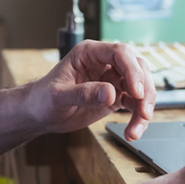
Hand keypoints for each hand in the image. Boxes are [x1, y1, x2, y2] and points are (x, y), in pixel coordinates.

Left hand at [25, 41, 154, 137]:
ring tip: (136, 129)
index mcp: (89, 53)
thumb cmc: (43, 98)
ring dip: (144, 107)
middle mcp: (104, 63)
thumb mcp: (59, 96)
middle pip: (137, 67)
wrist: (40, 113)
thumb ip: (83, 93)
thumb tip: (110, 92)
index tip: (136, 92)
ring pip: (140, 86)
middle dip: (144, 90)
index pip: (119, 52)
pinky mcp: (115, 96)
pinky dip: (138, 117)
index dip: (132, 70)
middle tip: (144, 112)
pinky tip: (133, 131)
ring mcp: (111, 79)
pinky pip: (135, 103)